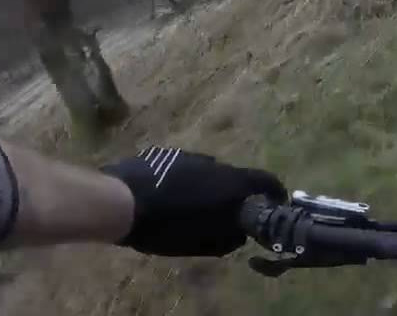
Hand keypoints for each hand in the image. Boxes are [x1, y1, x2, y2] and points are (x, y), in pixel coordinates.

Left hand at [102, 147, 285, 256]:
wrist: (120, 201)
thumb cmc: (166, 226)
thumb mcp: (203, 242)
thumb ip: (229, 237)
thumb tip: (241, 233)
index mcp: (231, 183)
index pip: (265, 181)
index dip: (275, 191)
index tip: (276, 202)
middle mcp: (216, 163)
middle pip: (234, 178)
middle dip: (233, 195)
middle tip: (223, 214)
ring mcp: (189, 156)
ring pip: (208, 173)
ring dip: (206, 188)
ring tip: (189, 207)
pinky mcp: (165, 155)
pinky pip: (184, 169)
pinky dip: (183, 183)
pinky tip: (167, 198)